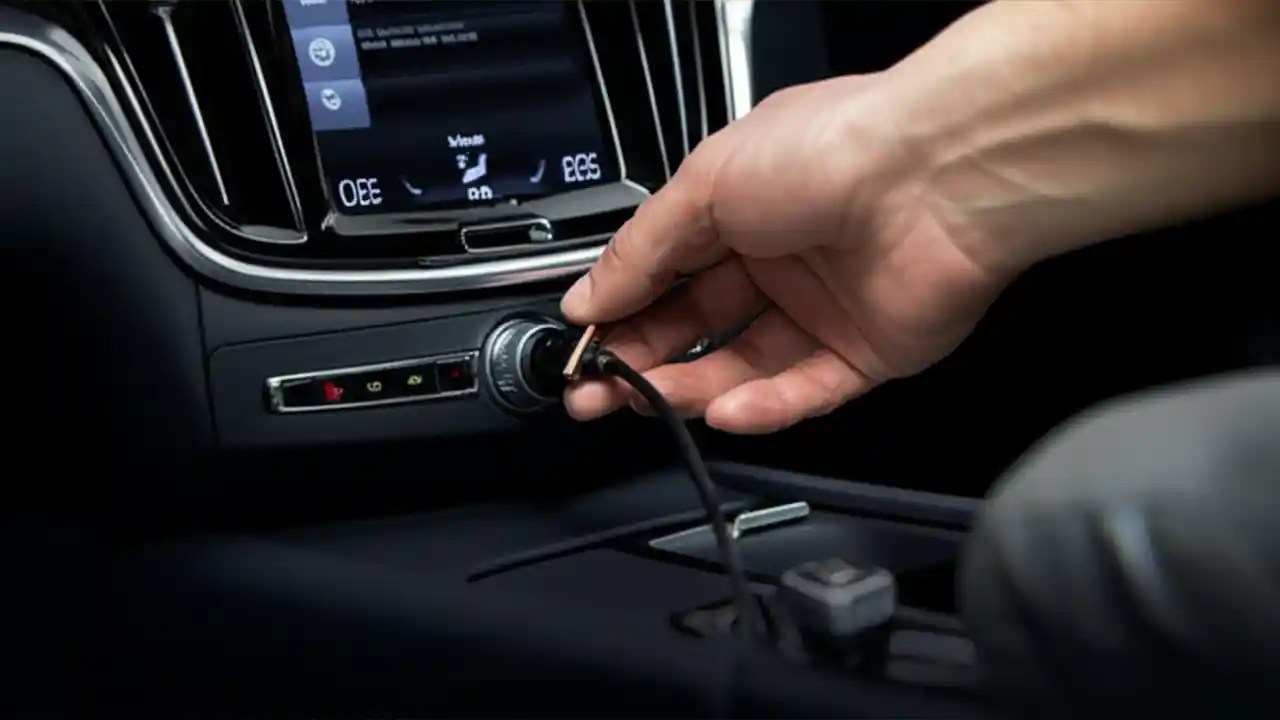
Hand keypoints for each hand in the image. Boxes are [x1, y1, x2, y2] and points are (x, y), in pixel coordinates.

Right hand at [560, 73, 1009, 433]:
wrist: (942, 174)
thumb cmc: (834, 149)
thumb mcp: (705, 185)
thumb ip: (641, 250)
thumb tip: (587, 294)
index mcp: (742, 207)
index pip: (665, 273)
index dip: (621, 311)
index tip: (581, 344)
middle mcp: (782, 258)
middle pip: (697, 327)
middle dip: (642, 361)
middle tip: (596, 391)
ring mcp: (825, 308)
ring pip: (745, 367)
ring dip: (692, 389)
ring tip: (647, 400)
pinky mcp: (867, 351)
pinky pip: (806, 392)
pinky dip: (765, 407)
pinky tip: (726, 409)